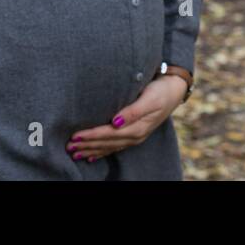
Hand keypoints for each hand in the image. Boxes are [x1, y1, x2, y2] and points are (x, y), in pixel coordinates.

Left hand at [66, 76, 187, 162]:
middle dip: (88, 145)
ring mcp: (136, 136)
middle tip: (69, 147)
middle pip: (107, 143)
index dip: (91, 136)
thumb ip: (132, 111)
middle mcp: (135, 134)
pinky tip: (93, 156)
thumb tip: (115, 122)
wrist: (175, 89)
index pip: (109, 134)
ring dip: (92, 150)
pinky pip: (116, 146)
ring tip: (76, 153)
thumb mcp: (149, 98)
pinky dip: (103, 152)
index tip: (75, 136)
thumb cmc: (161, 90)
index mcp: (137, 126)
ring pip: (110, 147)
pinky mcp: (135, 133)